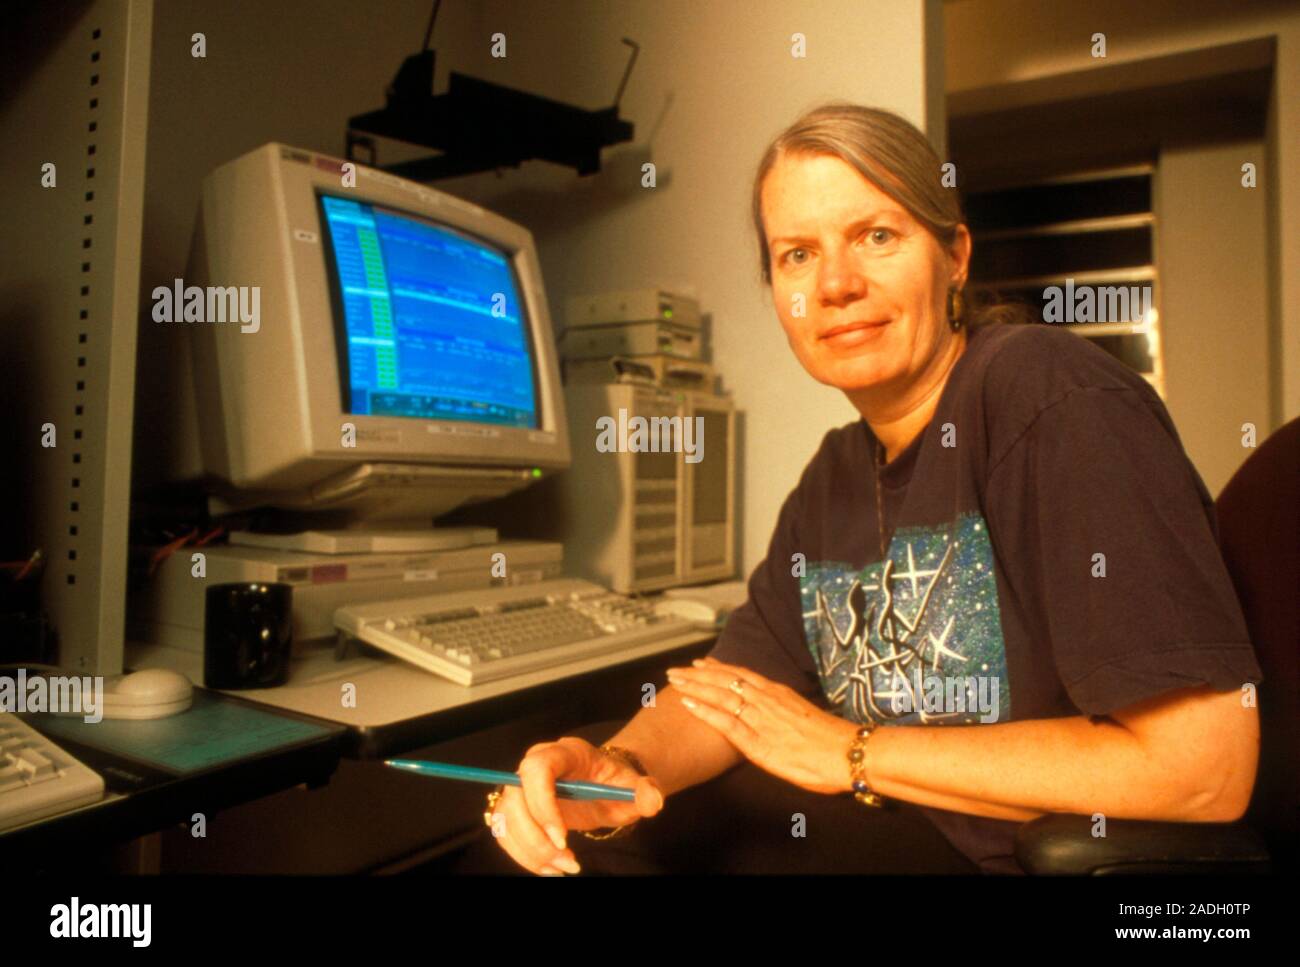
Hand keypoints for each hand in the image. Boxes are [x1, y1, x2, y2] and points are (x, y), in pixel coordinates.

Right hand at [489, 736, 664, 875]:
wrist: (606, 787)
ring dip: (529, 851)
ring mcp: (522, 786)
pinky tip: (550, 867)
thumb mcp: (636, 787)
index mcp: (565, 753)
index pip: (537, 769)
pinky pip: (505, 833)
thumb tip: (650, 800)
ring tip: (563, 866)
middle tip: (567, 860)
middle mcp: (536, 764)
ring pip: (505, 818)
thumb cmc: (617, 784)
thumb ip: (646, 792)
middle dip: (536, 837)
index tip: (562, 837)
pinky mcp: (516, 808)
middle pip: (515, 797)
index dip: (542, 804)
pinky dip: (523, 856)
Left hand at [666, 657, 859, 794]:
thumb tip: (772, 713)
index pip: (742, 675)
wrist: (846, 753)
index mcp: (778, 693)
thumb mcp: (803, 716)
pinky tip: (687, 704)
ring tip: (674, 680)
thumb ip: (783, 712)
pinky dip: (704, 711)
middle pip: (726, 680)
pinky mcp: (757, 740)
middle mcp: (767, 699)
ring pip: (721, 695)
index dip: (720, 669)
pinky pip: (725, 722)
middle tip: (676, 669)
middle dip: (698, 674)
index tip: (701, 663)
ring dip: (695, 686)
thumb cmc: (831, 741)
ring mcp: (760, 718)